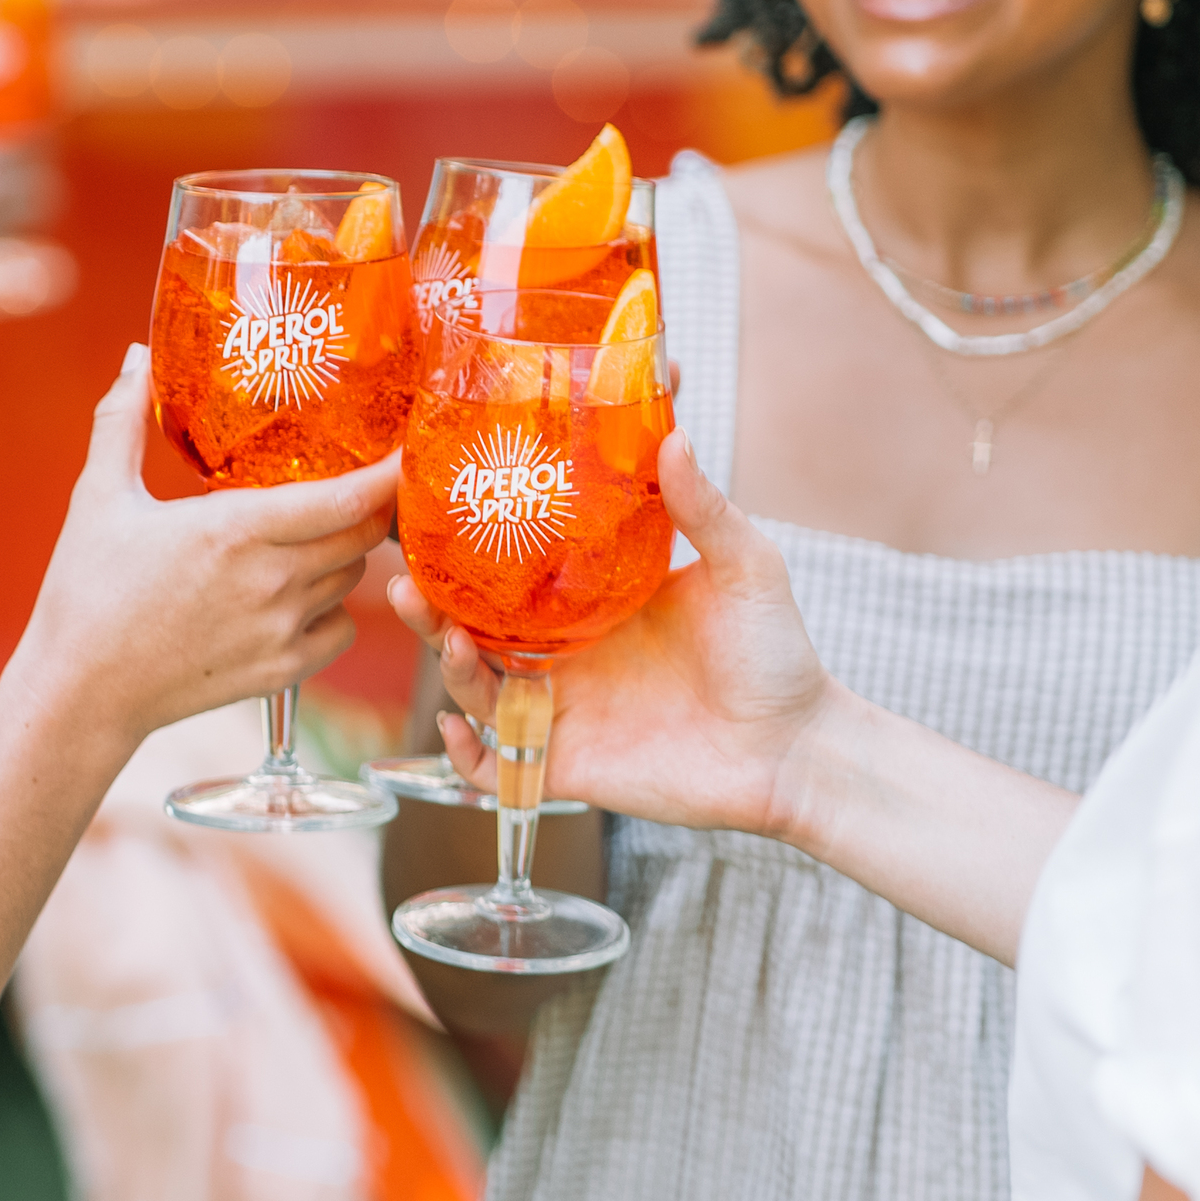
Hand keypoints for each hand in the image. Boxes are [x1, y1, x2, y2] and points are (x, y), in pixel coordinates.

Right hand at [18, 346, 398, 761]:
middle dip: (373, 507)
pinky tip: (303, 592)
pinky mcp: (280, 672)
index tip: (409, 450)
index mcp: (235, 530)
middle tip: (370, 482)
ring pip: (352, 580)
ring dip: (346, 552)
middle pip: (362, 536)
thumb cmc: (85, 593)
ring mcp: (280, 630)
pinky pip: (340, 630)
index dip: (388, 474)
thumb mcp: (99, 497)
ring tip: (321, 532)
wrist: (80, 691)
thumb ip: (121, 421)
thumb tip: (136, 357)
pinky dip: (335, 608)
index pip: (345, 499)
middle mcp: (271, 581)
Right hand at [388, 433, 831, 838]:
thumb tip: (672, 434)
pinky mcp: (567, 766)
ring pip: (476, 689)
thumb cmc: (776, 655)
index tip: (437, 511)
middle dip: (429, 608)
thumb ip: (703, 508)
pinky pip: (496, 765)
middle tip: (404, 578)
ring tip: (445, 636)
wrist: (796, 749)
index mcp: (592, 602)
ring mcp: (563, 711)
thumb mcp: (744, 566)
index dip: (469, 550)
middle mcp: (566, 654)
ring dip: (447, 665)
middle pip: (473, 628)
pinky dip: (464, 755)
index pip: (512, 572)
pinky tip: (457, 725)